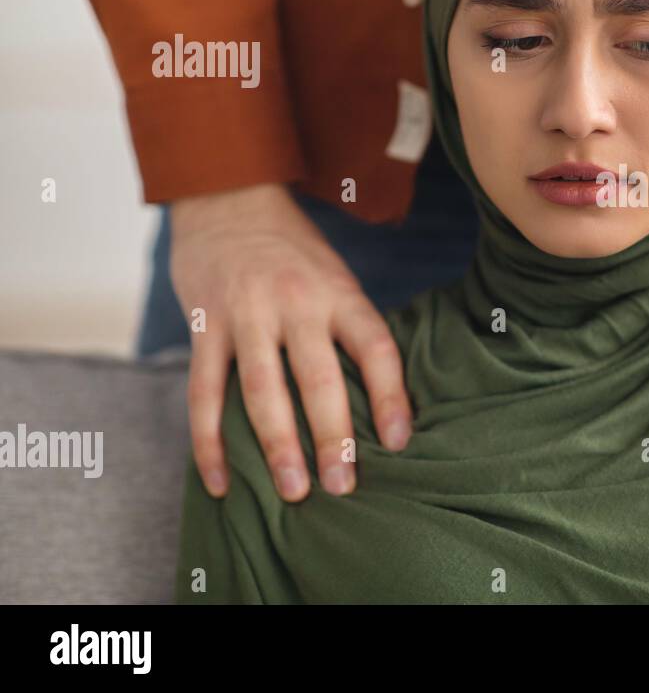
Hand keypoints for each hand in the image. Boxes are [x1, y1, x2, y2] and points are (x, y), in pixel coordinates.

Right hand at [170, 183, 411, 501]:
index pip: (374, 347)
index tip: (400, 442)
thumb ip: (350, 330)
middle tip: (343, 487)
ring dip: (277, 447)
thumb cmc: (294, 253)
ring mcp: (247, 314)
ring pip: (263, 391)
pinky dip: (209, 442)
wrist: (228, 199)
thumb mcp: (336, 277)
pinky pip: (204, 393)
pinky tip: (219, 481)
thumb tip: (380, 402)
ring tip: (293, 492)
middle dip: (332, 437)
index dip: (391, 395)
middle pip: (319, 379)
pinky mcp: (204, 325)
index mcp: (339, 293)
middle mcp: (296, 304)